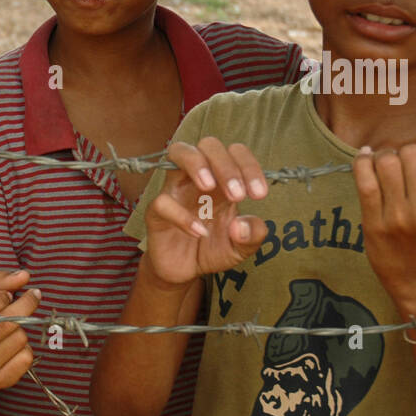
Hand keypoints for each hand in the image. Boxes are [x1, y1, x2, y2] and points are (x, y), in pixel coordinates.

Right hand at [0, 270, 40, 389]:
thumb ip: (0, 282)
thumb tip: (25, 276)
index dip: (3, 296)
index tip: (9, 294)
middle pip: (7, 323)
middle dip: (25, 305)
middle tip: (33, 296)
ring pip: (19, 339)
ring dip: (22, 330)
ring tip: (13, 330)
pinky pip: (26, 358)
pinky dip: (26, 349)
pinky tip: (14, 348)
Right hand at [143, 138, 269, 286]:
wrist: (186, 270)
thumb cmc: (213, 249)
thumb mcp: (242, 247)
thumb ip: (252, 235)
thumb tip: (241, 226)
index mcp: (223, 179)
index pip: (235, 152)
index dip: (249, 167)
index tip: (259, 194)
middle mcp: (198, 178)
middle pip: (208, 144)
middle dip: (225, 164)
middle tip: (238, 195)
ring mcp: (175, 191)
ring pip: (178, 152)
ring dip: (197, 164)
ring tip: (210, 186)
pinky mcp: (156, 212)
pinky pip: (163, 202)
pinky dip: (181, 215)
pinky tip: (198, 232)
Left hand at [354, 144, 415, 307]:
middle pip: (411, 153)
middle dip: (408, 154)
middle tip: (407, 167)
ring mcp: (397, 216)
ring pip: (386, 162)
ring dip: (385, 158)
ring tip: (388, 167)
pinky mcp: (373, 221)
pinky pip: (363, 179)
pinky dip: (362, 163)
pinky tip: (367, 159)